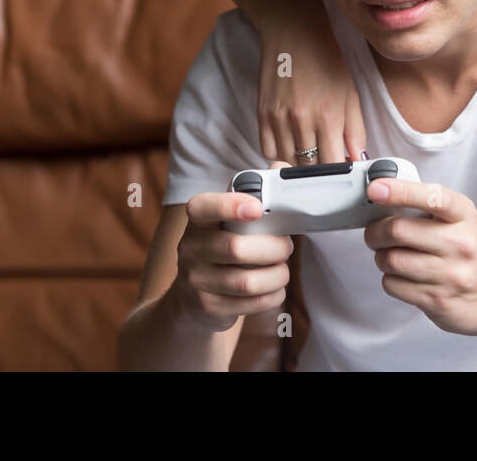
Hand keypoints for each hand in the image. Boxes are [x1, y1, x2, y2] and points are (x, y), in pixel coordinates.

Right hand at [172, 161, 295, 331]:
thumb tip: (280, 168)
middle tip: (286, 246)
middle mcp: (189, 248)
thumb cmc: (224, 247)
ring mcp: (195, 280)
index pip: (204, 207)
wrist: (193, 298)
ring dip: (277, 275)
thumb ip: (256, 192)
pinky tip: (273, 288)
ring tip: (282, 269)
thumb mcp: (231, 220)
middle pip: (236, 248)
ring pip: (248, 281)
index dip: (230, 205)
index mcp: (198, 220)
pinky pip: (251, 303)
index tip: (258, 208)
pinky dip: (273, 295)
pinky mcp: (207, 307)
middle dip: (273, 248)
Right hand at [257, 14, 365, 165]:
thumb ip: (355, 130)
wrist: (295, 32)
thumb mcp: (350, 94)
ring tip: (308, 155)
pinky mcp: (262, 113)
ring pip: (287, 162)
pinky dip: (279, 155)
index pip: (332, 165)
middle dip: (319, 171)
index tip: (341, 171)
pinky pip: (267, 150)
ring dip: (299, 164)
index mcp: (329, 116)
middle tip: (325, 165)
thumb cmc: (327, 61)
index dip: (338, 173)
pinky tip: (290, 146)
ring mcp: (279, 118)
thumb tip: (357, 159)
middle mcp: (302, 120)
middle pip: (308, 167)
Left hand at [363, 178, 476, 336]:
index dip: (400, 191)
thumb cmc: (469, 251)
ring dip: (381, 257)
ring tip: (392, 255)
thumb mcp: (460, 220)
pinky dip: (390, 279)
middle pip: (398, 230)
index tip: (376, 189)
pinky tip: (404, 276)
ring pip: (390, 260)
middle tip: (375, 233)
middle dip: (375, 231)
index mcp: (463, 215)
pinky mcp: (437, 300)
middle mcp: (460, 243)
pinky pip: (392, 285)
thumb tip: (382, 196)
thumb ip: (426, 207)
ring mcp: (450, 274)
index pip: (431, 196)